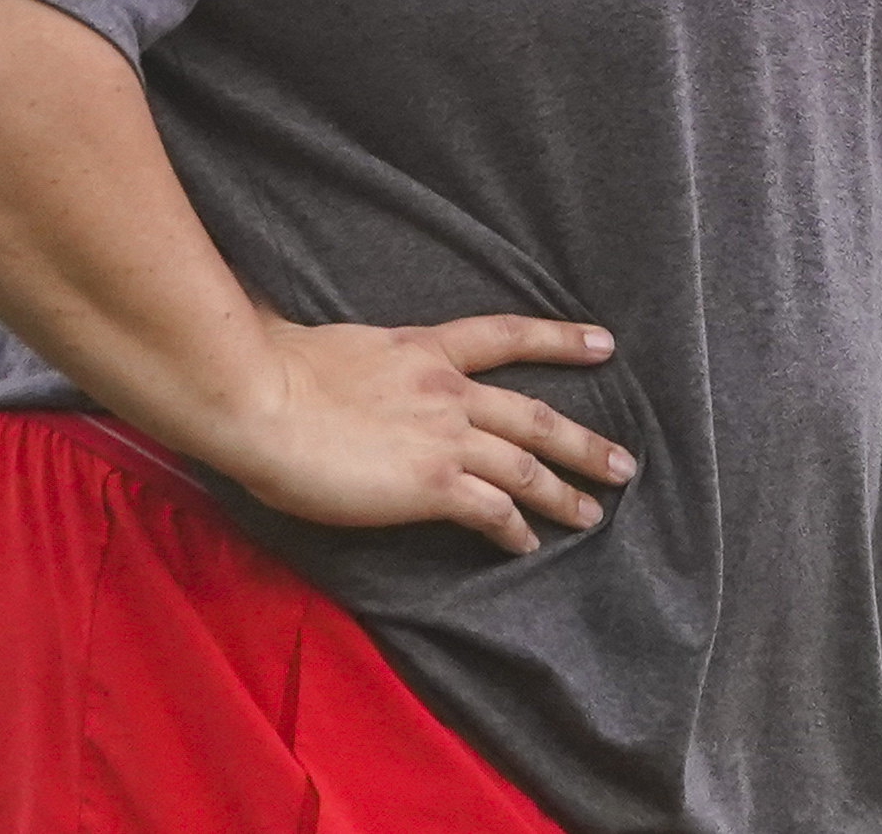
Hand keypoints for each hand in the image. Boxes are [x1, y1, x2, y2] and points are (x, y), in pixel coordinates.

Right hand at [222, 312, 638, 555]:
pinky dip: (514, 528)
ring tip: (593, 512)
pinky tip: (527, 544)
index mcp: (421, 348)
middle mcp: (445, 389)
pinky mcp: (431, 484)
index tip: (603, 344)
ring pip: (525, 464)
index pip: (505, 336)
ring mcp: (443, 436)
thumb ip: (352, 358)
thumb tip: (327, 359)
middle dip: (582, 439)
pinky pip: (491, 509)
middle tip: (623, 461)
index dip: (559, 339)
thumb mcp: (326, 345)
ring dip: (564, 491)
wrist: (259, 399)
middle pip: (533, 413)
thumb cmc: (269, 371)